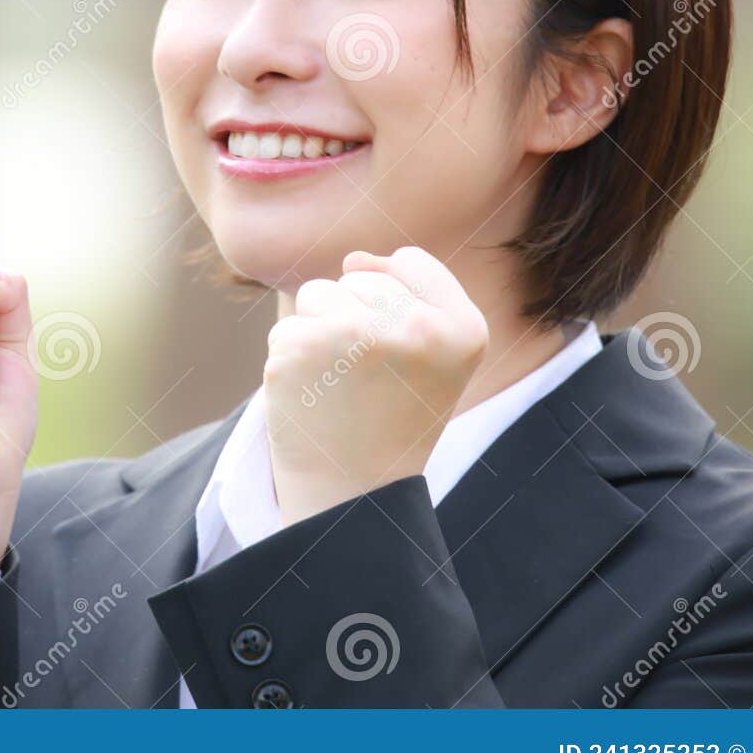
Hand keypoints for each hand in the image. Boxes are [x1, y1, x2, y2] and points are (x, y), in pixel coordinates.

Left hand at [263, 246, 488, 524]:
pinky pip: (287, 328)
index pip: (411, 262)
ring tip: (339, 387)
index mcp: (465, 328)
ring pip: (317, 295)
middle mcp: (418, 327)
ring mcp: (359, 332)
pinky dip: (290, 361)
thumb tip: (354, 257)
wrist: (352, 495)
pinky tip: (311, 399)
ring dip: (317, 335)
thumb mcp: (430, 356)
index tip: (397, 359)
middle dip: (351, 320)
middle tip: (366, 383)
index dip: (393, 304)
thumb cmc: (391, 419)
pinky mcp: (304, 345)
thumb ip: (408, 293)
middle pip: (359, 278)